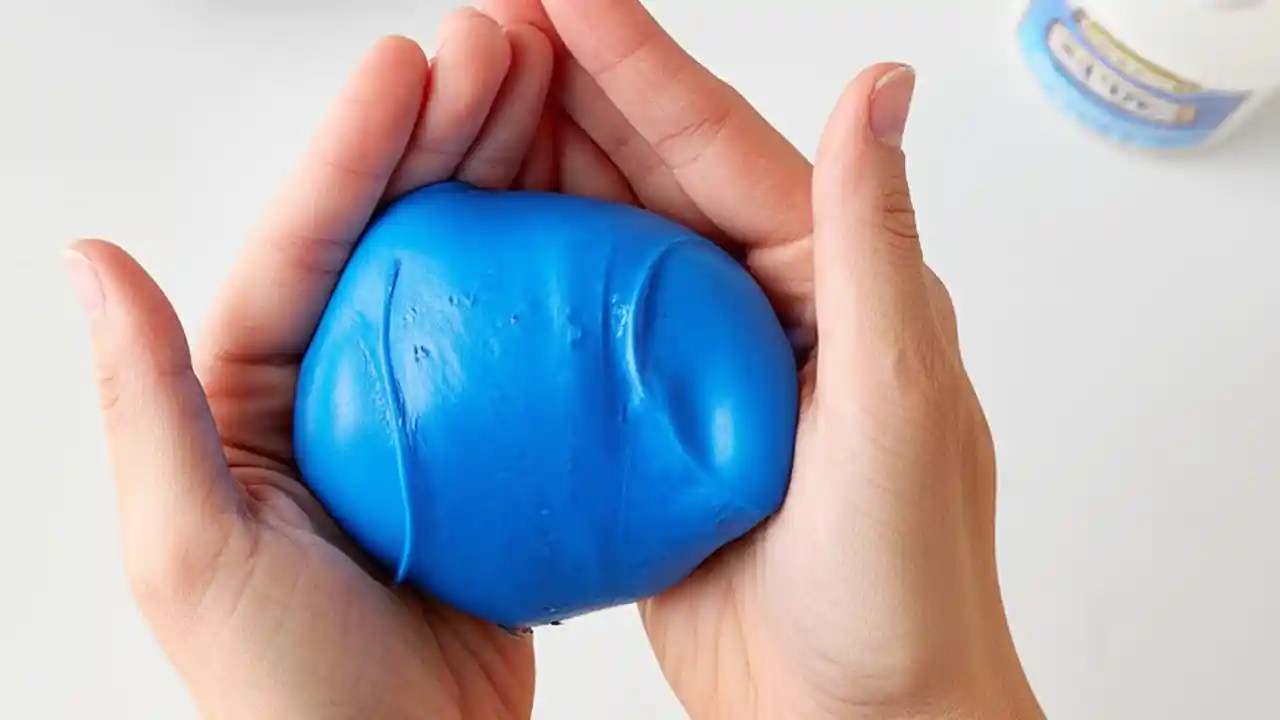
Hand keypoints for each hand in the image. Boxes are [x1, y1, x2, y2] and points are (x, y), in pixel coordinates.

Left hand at [66, 15, 558, 717]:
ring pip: (468, 269)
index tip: (409, 65)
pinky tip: (597, 217)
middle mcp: (338, 385)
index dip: (352, 148)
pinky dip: (559, 272)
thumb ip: (143, 405)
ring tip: (555, 100)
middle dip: (443, 130)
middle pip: (392, 231)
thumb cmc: (289, 693)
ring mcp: (428, 412)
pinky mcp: (497, 450)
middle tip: (505, 49)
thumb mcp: (190, 551)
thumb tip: (90, 257)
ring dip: (507, 178)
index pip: (302, 243)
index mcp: (251, 392)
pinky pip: (528, 341)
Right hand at [479, 2, 1042, 717]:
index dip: (636, 63)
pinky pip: (573, 331)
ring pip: (601, 243)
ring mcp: (693, 366)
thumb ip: (872, 239)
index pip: (719, 144)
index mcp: (827, 278)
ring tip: (451, 113)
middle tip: (476, 35)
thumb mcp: (897, 399)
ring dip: (532, 173)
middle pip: (648, 175)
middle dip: (563, 97)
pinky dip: (522, 279)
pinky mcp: (644, 430)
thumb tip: (882, 84)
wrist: (855, 718)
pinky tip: (465, 244)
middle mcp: (760, 305)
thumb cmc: (902, 583)